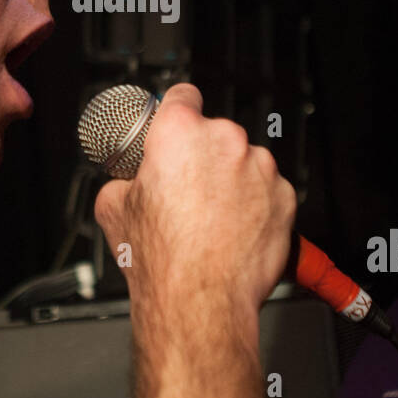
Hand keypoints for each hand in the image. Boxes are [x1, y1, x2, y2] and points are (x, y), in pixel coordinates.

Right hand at [93, 83, 296, 397]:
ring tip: (211, 218)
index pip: (182, 95)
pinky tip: (233, 229)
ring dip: (230, 180)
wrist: (200, 301)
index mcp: (179, 133)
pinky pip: (267, 189)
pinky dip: (254, 203)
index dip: (175, 110)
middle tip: (185, 192)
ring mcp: (259, 167)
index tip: (175, 122)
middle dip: (202, 157)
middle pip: (214, 134)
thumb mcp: (113, 208)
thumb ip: (124, 178)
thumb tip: (129, 179)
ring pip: (243, 162)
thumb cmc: (162, 259)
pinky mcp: (285, 195)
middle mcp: (225, 141)